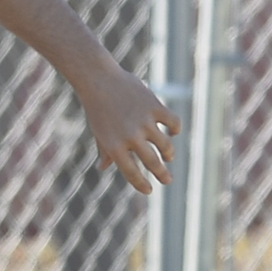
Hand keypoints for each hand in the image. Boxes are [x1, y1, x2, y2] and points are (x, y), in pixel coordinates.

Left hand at [74, 63, 181, 193]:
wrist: (98, 80)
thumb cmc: (96, 107)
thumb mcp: (98, 131)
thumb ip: (104, 150)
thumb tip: (103, 167)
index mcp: (113, 146)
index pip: (131, 172)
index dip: (141, 184)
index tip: (149, 190)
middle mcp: (130, 136)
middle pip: (152, 162)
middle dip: (162, 174)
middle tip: (167, 180)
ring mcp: (144, 122)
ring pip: (165, 145)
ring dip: (168, 153)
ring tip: (168, 156)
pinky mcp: (154, 107)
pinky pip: (173, 122)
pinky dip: (175, 129)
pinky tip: (173, 132)